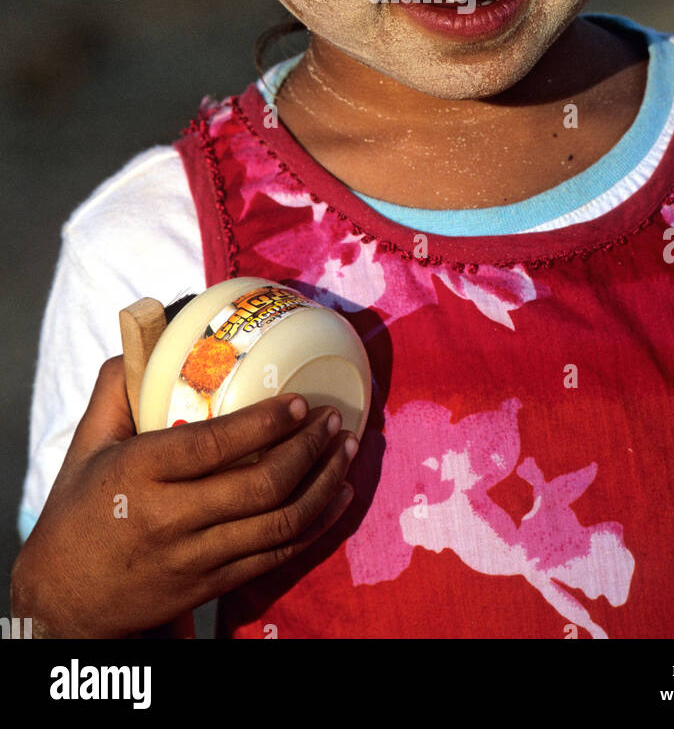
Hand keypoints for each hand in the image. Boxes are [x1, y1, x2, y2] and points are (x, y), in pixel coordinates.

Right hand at [10, 356, 357, 637]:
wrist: (63, 601)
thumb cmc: (76, 512)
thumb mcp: (85, 446)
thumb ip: (117, 389)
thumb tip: (147, 335)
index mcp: (138, 473)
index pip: (213, 445)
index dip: (265, 423)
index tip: (300, 400)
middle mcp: (170, 518)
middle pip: (259, 486)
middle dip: (309, 449)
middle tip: (335, 418)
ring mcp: (194, 558)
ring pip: (278, 524)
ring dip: (324, 485)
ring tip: (347, 450)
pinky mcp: (212, 586)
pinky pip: (276, 556)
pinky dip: (316, 525)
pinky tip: (338, 496)